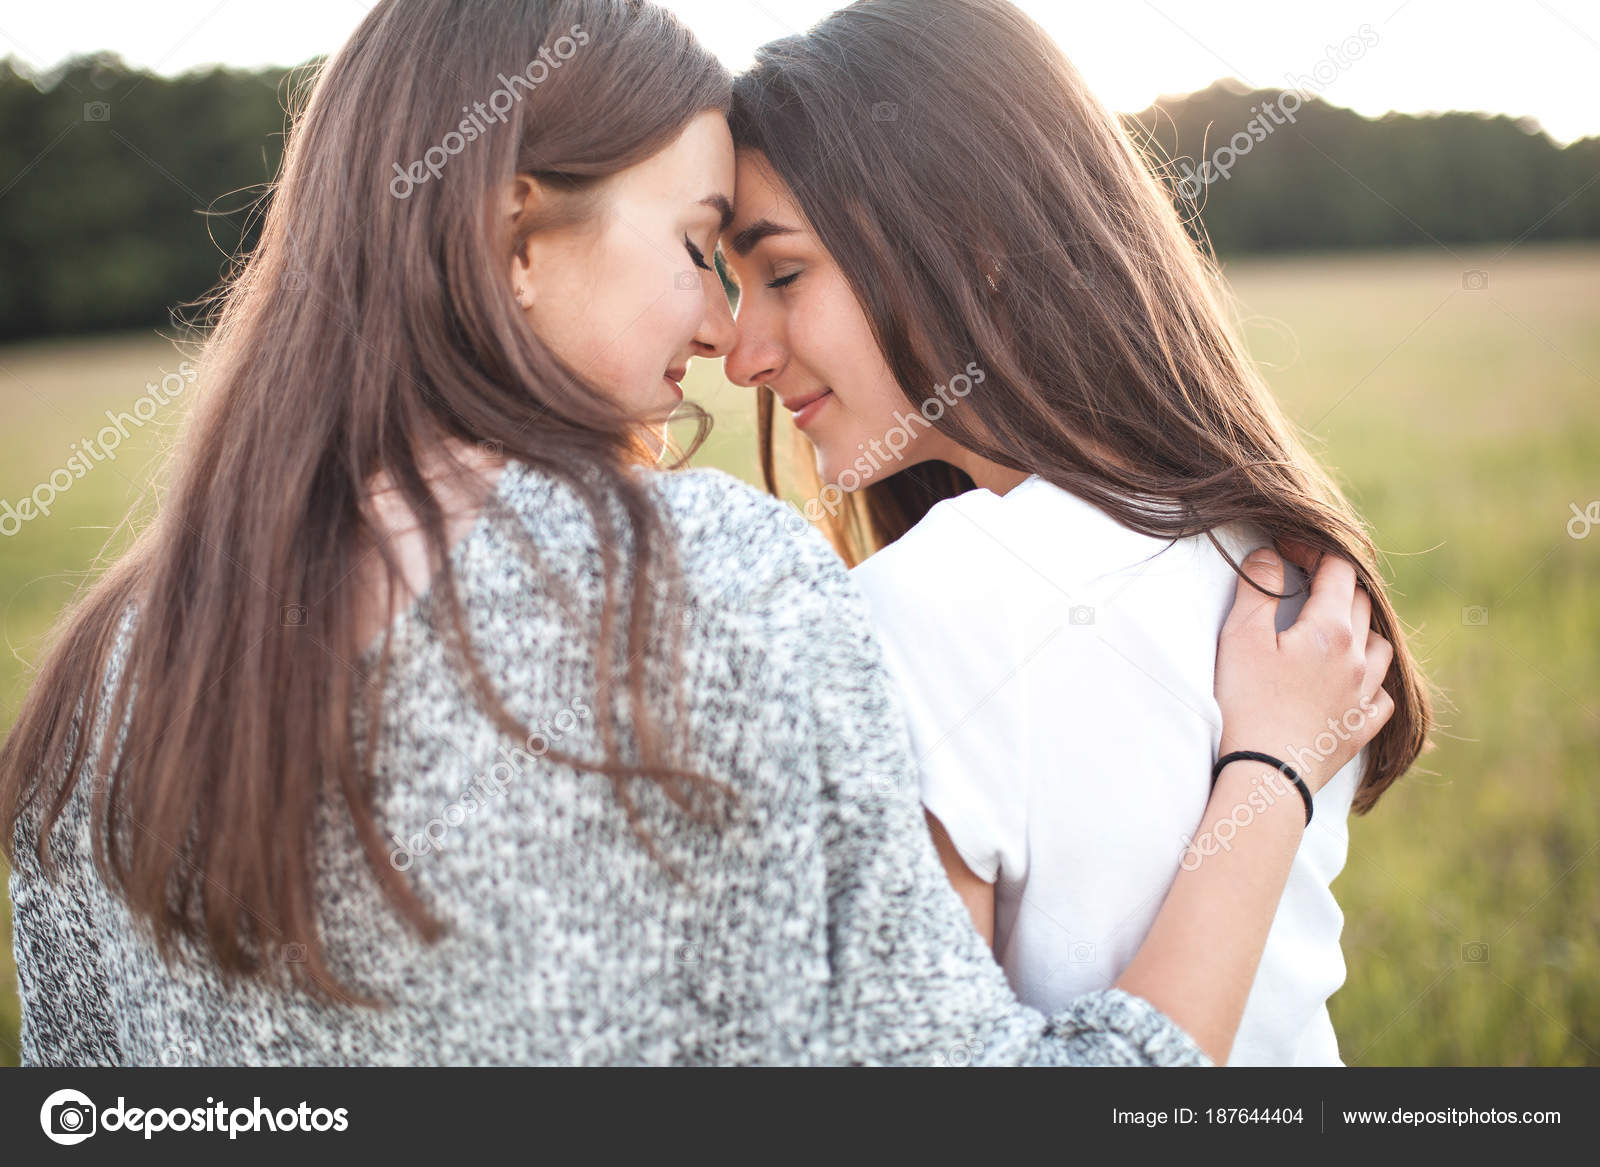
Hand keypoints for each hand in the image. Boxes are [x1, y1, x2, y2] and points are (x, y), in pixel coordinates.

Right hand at [1215, 548, 1393, 791]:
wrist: (1265, 775)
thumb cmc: (1247, 703)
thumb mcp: (1240, 637)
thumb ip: (1257, 588)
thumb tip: (1270, 553)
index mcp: (1330, 630)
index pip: (1337, 571)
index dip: (1314, 550)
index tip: (1287, 546)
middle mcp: (1357, 659)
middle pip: (1362, 604)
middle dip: (1338, 584)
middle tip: (1306, 579)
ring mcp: (1363, 697)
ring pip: (1381, 649)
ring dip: (1362, 630)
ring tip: (1336, 631)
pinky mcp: (1358, 731)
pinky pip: (1383, 698)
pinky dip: (1373, 682)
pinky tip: (1356, 684)